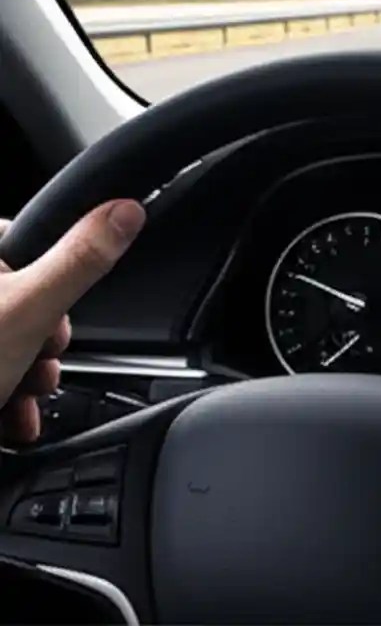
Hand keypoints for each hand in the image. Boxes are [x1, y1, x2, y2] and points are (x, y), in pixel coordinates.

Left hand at [0, 201, 145, 442]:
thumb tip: (123, 213)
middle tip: (43, 359)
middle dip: (37, 336)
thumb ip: (80, 260)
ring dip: (23, 371)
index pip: (13, 241)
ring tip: (27, 396)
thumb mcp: (31, 309)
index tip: (53, 311)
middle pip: (5, 294)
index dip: (46, 276)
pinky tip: (8, 414)